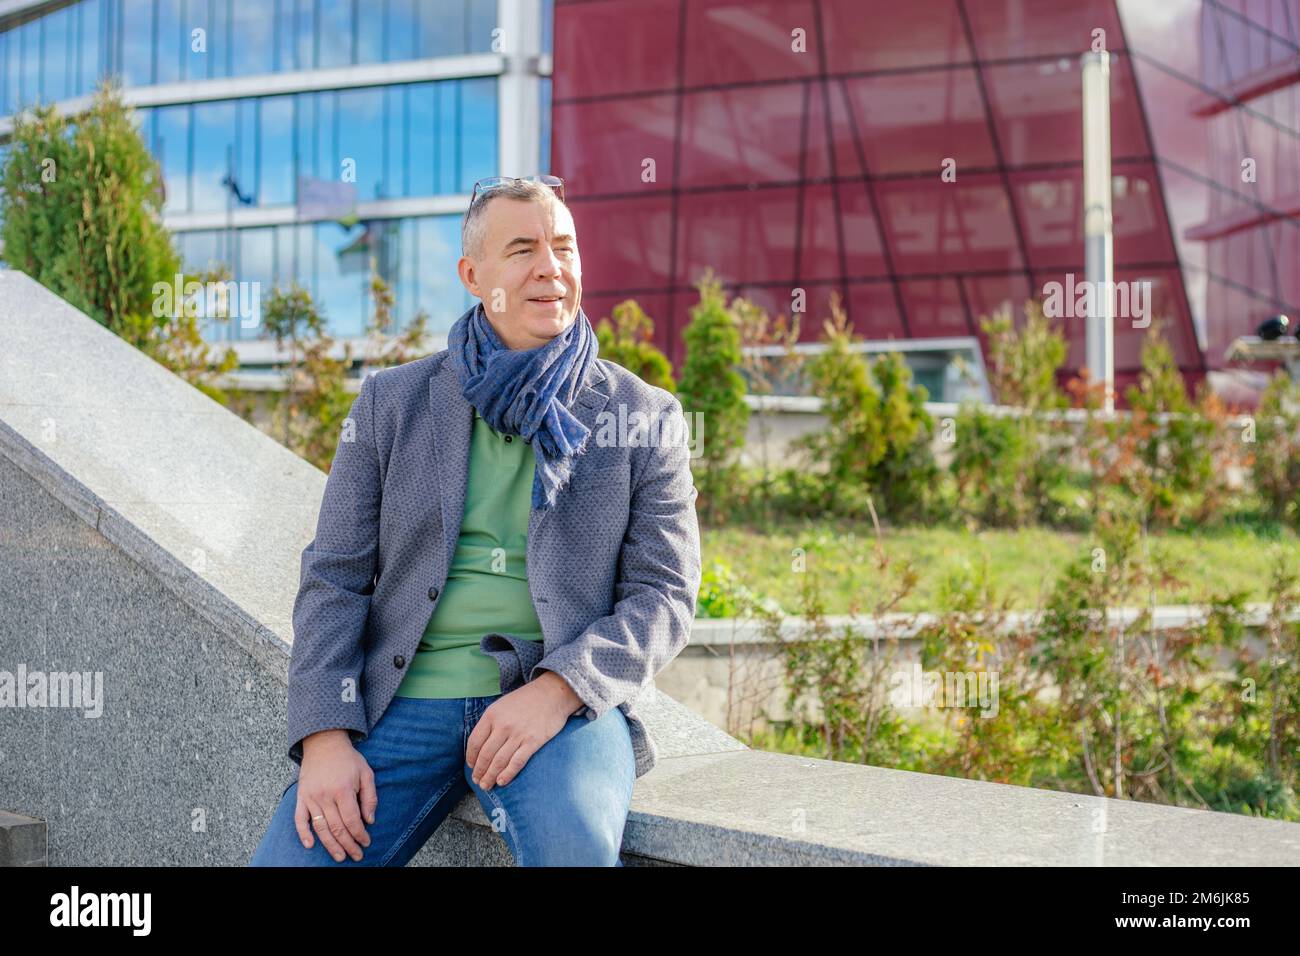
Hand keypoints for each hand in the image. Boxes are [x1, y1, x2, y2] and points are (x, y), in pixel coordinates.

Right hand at [295, 729, 377, 861]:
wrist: (324, 743)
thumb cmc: (348, 759)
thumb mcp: (366, 773)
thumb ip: (370, 797)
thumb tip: (370, 820)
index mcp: (343, 789)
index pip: (352, 820)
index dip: (359, 834)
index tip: (366, 843)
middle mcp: (325, 796)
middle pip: (336, 828)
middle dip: (348, 845)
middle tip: (356, 856)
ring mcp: (311, 797)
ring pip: (320, 828)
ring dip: (330, 845)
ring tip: (340, 856)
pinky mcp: (301, 797)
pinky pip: (299, 819)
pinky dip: (303, 833)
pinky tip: (310, 845)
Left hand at [466, 672, 581, 790]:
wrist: (552, 693)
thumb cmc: (525, 700)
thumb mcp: (502, 704)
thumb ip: (490, 722)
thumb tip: (480, 745)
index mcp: (492, 715)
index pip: (474, 742)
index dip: (470, 757)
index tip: (471, 766)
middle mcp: (503, 725)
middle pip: (485, 755)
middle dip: (479, 771)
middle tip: (477, 781)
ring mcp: (518, 734)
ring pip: (499, 761)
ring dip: (490, 776)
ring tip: (486, 785)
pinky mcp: (533, 741)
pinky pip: (517, 762)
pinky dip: (507, 774)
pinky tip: (501, 781)